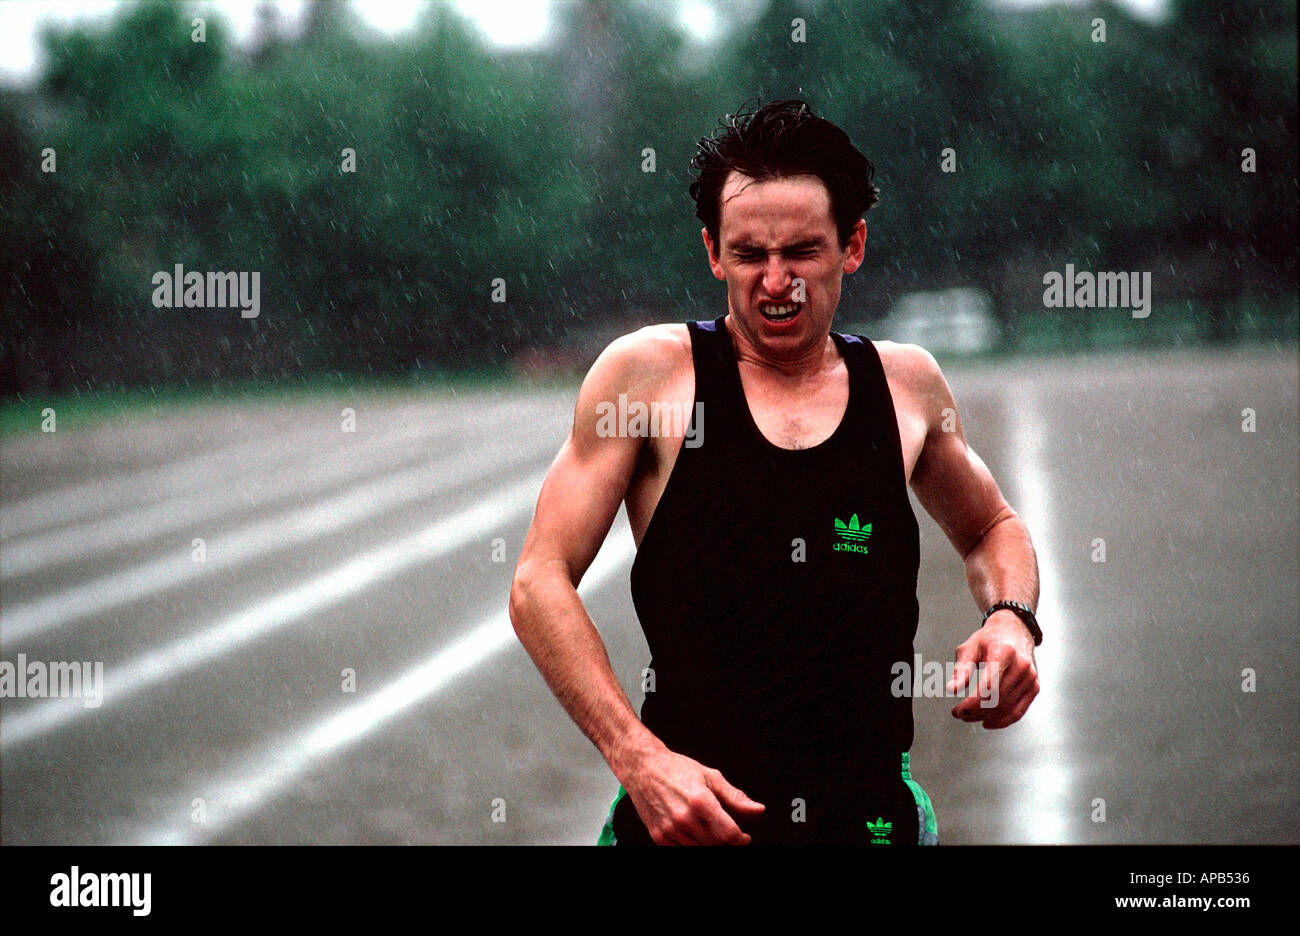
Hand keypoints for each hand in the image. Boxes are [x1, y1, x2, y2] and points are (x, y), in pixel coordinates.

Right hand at [621, 746, 765, 844]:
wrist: (643, 768)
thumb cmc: (676, 769)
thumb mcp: (710, 777)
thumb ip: (736, 797)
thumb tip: (758, 810)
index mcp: (700, 801)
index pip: (728, 834)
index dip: (740, 838)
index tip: (743, 836)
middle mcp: (684, 818)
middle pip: (716, 843)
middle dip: (725, 839)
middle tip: (724, 828)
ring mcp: (670, 829)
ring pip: (700, 849)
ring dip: (708, 842)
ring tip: (706, 824)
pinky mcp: (659, 836)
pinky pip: (682, 849)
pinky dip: (691, 843)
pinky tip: (691, 829)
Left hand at [947, 611, 1039, 728]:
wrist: (1014, 630)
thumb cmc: (989, 638)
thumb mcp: (970, 647)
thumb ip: (961, 669)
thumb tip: (951, 689)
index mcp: (1004, 652)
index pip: (988, 686)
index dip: (972, 703)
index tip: (957, 710)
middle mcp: (1021, 665)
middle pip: (997, 699)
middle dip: (975, 712)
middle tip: (959, 714)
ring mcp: (1030, 677)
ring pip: (1006, 708)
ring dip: (985, 717)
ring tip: (969, 717)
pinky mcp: (1034, 686)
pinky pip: (1019, 711)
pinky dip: (1002, 720)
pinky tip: (987, 722)